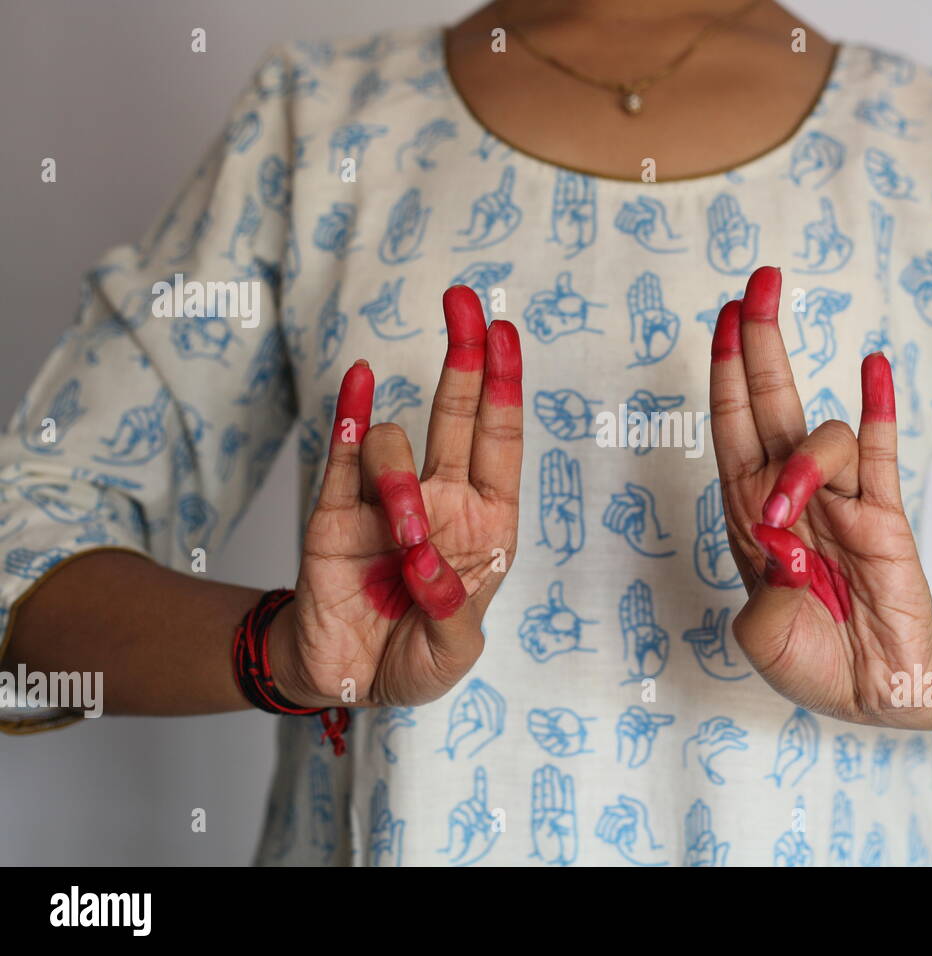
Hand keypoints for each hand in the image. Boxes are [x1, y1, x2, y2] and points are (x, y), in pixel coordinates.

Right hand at [272, 286, 522, 707]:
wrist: (343, 681)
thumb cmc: (412, 659)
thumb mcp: (450, 653)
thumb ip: (451, 612)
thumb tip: (427, 562)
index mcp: (486, 525)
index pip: (499, 440)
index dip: (503, 385)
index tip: (503, 331)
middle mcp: (440, 500)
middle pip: (456, 413)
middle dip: (463, 356)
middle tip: (464, 299)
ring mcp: (385, 501)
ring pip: (395, 447)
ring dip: (400, 484)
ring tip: (402, 543)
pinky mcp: (333, 514)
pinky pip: (341, 456)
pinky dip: (350, 418)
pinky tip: (360, 383)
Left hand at [707, 266, 931, 725]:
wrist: (870, 687)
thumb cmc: (806, 659)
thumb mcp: (762, 639)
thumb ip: (766, 595)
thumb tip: (784, 540)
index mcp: (748, 514)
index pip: (731, 427)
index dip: (725, 370)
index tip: (721, 315)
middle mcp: (788, 494)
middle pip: (770, 402)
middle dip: (760, 342)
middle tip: (759, 283)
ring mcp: (839, 500)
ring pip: (822, 438)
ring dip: (805, 463)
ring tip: (791, 519)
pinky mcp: (885, 514)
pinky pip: (883, 451)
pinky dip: (880, 409)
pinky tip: (873, 367)